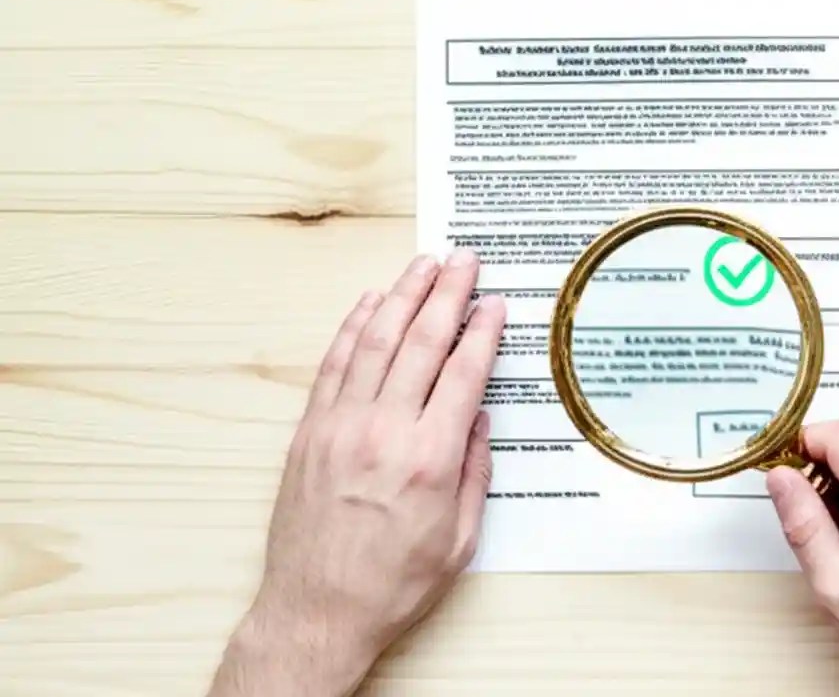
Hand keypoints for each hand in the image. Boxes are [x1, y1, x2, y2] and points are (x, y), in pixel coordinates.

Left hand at [208, 250, 506, 696]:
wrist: (317, 611)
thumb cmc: (392, 585)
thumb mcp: (459, 541)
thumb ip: (474, 473)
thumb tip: (479, 420)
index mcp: (430, 459)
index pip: (463, 374)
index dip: (482, 332)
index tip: (495, 303)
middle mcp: (384, 431)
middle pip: (421, 343)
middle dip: (447, 294)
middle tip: (464, 261)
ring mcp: (340, 427)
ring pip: (375, 342)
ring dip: (401, 296)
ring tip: (422, 266)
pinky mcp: (309, 433)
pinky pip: (334, 365)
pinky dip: (353, 328)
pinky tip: (370, 304)